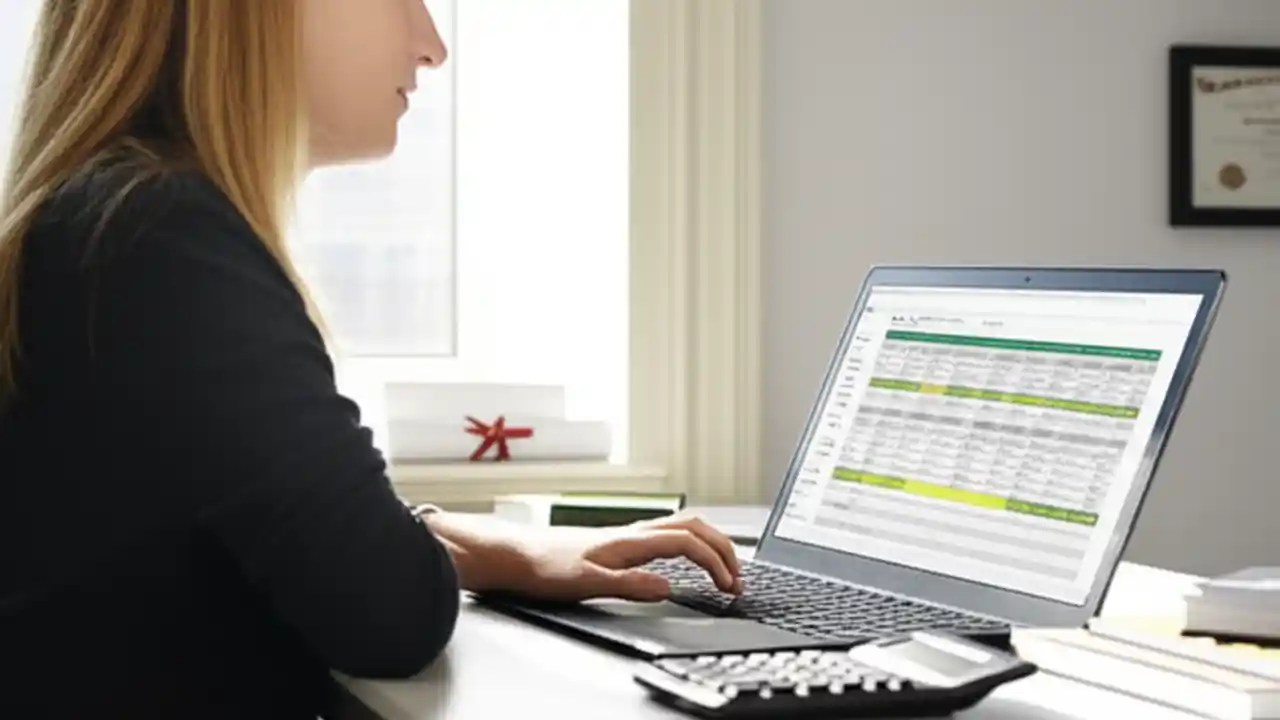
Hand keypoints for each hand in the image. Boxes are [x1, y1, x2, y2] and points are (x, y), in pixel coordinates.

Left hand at [424, 511, 742, 602]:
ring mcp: (628, 534)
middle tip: (739, 577)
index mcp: (631, 540)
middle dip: (725, 549)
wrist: (515, 553)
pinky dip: (692, 544)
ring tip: (724, 568)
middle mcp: (633, 532)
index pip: (688, 542)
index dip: (715, 563)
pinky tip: (687, 561)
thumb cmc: (545, 566)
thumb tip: (668, 588)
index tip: (729, 586)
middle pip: (694, 527)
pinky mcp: (620, 541)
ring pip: (683, 526)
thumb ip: (629, 584)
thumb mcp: (587, 583)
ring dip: (710, 544)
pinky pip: (669, 534)